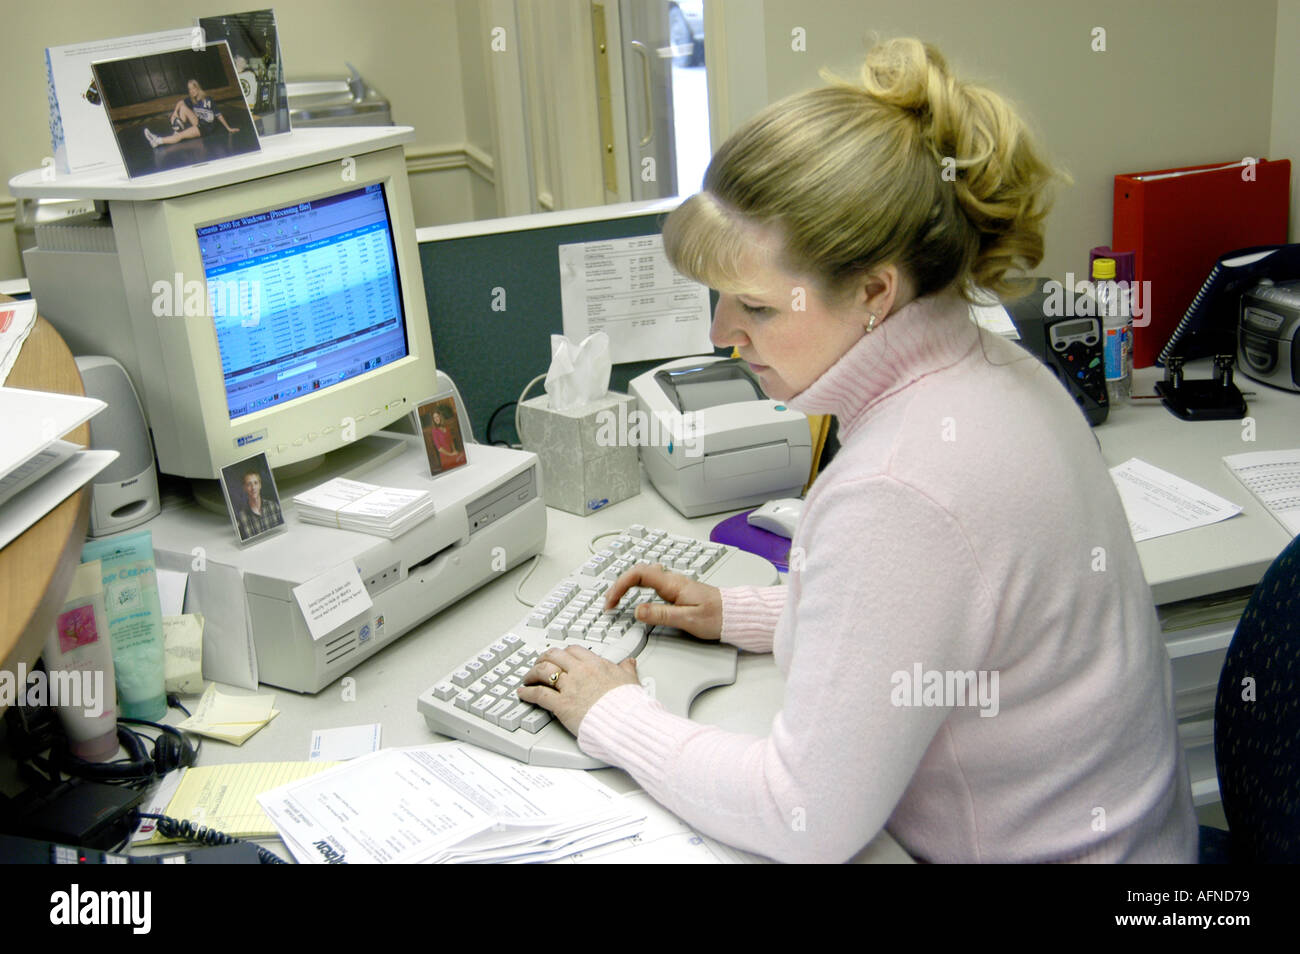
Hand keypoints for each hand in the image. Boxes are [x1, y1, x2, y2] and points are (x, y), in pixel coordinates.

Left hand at [517, 645, 640, 735]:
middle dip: (543, 658)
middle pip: (554, 656)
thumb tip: (629, 662)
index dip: (563, 653)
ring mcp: (569, 687)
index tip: (559, 657)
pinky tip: (523, 693)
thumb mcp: (630, 680)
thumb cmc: (628, 704)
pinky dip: (528, 692)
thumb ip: (626, 669)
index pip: (573, 650)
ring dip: (532, 673)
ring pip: (544, 671)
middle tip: (539, 664)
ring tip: (528, 678)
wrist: (625, 722)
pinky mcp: (562, 705)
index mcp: (595, 664)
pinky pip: (539, 694)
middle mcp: (580, 672)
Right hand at [603, 563, 722, 641]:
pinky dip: (637, 589)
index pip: (638, 575)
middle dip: (619, 585)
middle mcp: (672, 580)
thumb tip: (637, 611)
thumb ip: (661, 614)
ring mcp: (674, 585)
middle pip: (637, 573)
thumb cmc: (717, 616)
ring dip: (627, 586)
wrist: (735, 615)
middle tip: (609, 602)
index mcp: (672, 584)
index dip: (620, 586)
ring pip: (644, 577)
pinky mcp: (677, 591)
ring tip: (617, 600)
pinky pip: (651, 584)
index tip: (611, 602)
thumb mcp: (688, 619)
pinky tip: (635, 598)